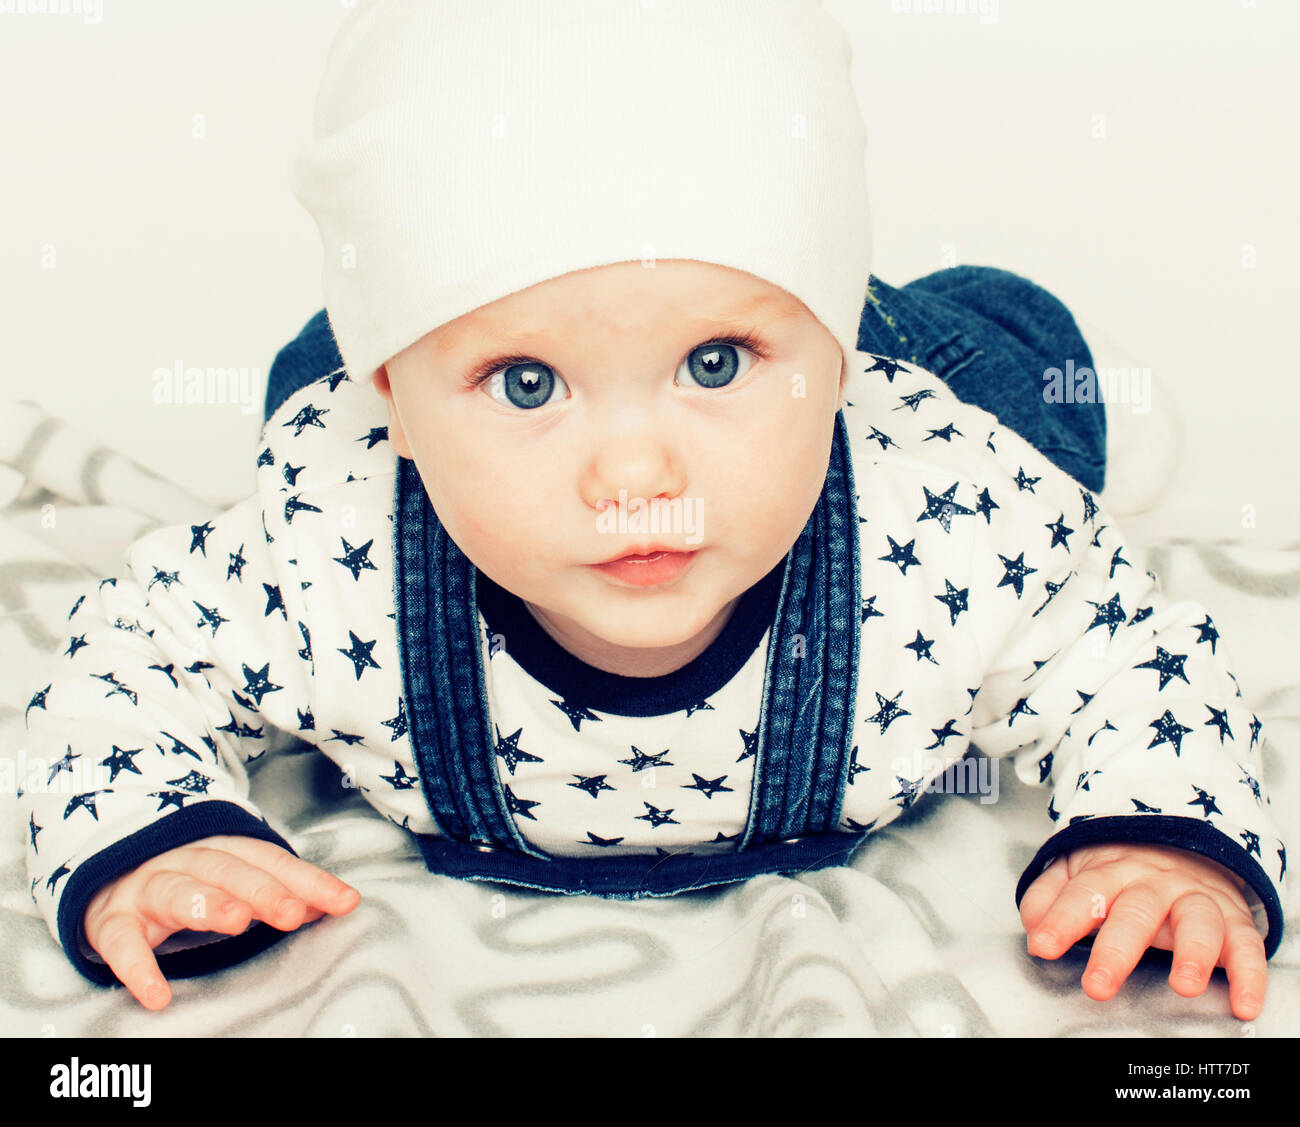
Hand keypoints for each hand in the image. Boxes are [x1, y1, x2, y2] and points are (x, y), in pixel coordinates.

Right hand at [82, 834, 360, 1010]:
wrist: (109, 873)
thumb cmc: (189, 879)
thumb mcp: (236, 879)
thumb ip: (284, 890)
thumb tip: (336, 902)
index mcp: (226, 852)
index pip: (274, 862)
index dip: (310, 881)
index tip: (346, 901)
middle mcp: (188, 861)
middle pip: (230, 871)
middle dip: (263, 890)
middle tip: (291, 912)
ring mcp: (148, 886)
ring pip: (177, 890)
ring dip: (208, 904)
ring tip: (237, 923)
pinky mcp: (112, 919)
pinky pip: (122, 942)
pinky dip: (137, 967)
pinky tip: (158, 995)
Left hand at [1019, 842, 1265, 1019]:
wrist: (1182, 842)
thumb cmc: (1123, 869)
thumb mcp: (1078, 870)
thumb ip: (1049, 896)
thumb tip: (1031, 924)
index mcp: (1112, 871)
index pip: (1084, 894)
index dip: (1062, 920)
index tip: (1043, 946)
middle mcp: (1155, 884)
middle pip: (1136, 913)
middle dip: (1117, 950)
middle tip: (1098, 984)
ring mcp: (1196, 900)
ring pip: (1196, 922)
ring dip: (1193, 954)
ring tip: (1183, 984)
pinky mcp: (1233, 920)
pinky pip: (1246, 945)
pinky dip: (1248, 975)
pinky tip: (1241, 1001)